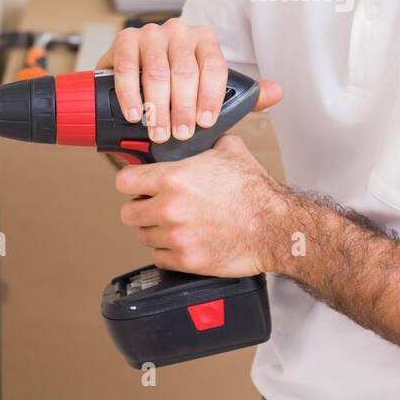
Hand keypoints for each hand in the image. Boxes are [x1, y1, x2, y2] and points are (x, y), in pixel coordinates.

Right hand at [95, 19, 281, 142]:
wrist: (140, 65)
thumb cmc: (179, 80)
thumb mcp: (213, 86)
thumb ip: (247, 93)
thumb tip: (277, 93)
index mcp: (205, 39)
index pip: (213, 66)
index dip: (210, 97)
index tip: (205, 122)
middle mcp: (180, 31)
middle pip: (185, 72)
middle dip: (183, 108)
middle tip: (180, 135)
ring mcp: (151, 33)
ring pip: (157, 72)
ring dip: (158, 107)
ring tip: (159, 132)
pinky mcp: (125, 39)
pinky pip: (127, 67)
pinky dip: (131, 94)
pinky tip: (135, 114)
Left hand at [115, 132, 285, 276]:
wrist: (275, 228)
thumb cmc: (256, 193)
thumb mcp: (231, 150)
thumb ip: (206, 142)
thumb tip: (199, 138)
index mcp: (174, 178)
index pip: (124, 181)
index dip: (132, 181)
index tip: (138, 184)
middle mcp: (169, 208)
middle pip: (129, 212)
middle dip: (142, 208)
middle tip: (157, 206)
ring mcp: (176, 236)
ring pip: (143, 236)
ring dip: (156, 230)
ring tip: (176, 224)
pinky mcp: (185, 260)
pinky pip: (158, 257)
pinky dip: (168, 251)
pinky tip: (184, 241)